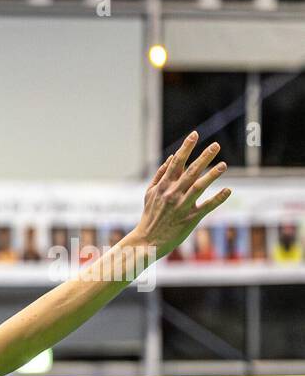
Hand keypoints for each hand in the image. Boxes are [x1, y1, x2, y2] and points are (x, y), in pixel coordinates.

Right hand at [133, 131, 231, 260]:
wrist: (147, 241)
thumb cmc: (150, 216)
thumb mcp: (149, 194)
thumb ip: (160, 175)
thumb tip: (172, 157)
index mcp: (163, 186)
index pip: (176, 163)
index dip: (186, 148)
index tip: (195, 134)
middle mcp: (172, 194)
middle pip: (190, 172)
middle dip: (203, 157)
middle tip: (216, 145)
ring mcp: (181, 206)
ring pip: (198, 187)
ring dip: (211, 175)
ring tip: (224, 165)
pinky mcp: (190, 219)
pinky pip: (206, 207)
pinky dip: (217, 199)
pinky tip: (228, 191)